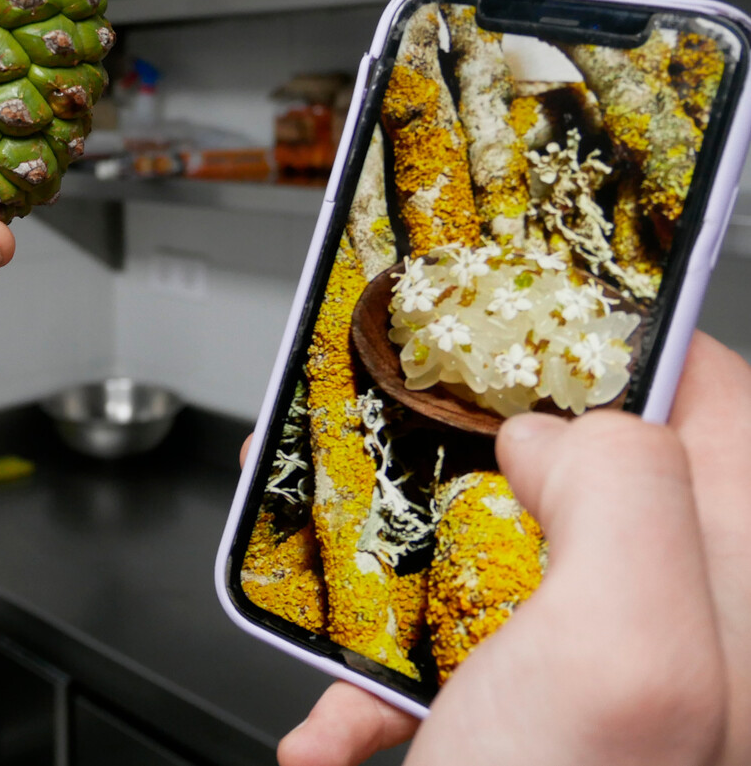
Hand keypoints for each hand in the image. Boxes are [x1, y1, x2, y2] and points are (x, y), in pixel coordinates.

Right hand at [244, 331, 749, 765]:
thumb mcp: (625, 650)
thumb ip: (623, 489)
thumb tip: (556, 435)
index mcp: (736, 580)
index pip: (709, 394)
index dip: (619, 333)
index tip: (524, 309)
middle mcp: (681, 622)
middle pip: (577, 465)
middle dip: (466, 449)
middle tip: (392, 430)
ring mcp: (599, 680)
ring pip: (492, 560)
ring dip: (393, 570)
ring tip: (324, 571)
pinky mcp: (531, 726)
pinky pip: (448, 665)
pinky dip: (376, 688)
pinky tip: (338, 724)